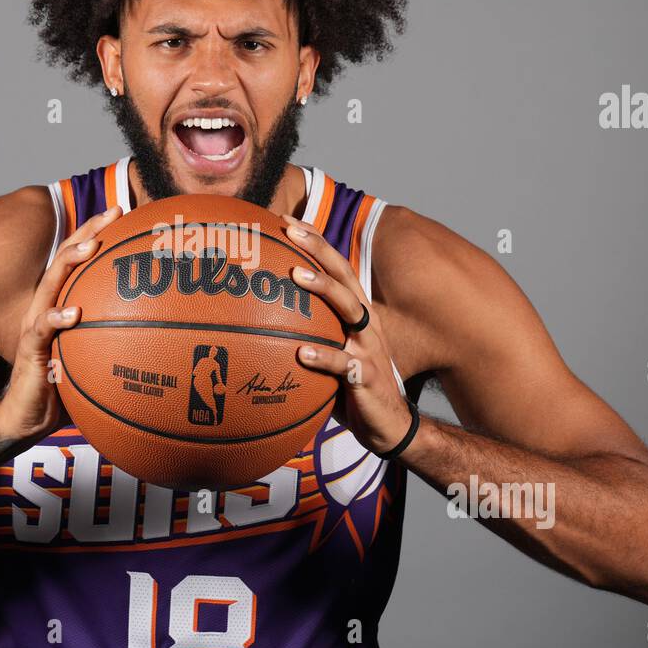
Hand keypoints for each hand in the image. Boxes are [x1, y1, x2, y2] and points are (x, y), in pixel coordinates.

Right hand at [0, 204, 123, 444]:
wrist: (27, 414)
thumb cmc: (63, 383)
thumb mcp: (93, 352)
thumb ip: (115, 335)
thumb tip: (160, 329)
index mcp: (59, 301)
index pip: (77, 257)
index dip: (96, 231)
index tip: (122, 211)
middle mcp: (45, 305)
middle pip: (65, 257)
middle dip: (89, 231)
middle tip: (114, 212)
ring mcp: (35, 324)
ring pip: (51, 283)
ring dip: (71, 262)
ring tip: (92, 247)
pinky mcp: (30, 348)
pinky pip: (42, 329)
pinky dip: (57, 318)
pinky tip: (73, 313)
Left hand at [281, 214, 414, 456]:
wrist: (389, 426)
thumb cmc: (351, 388)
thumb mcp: (330, 355)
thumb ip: (308, 336)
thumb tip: (258, 324)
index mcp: (357, 316)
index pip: (338, 270)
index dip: (316, 243)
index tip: (287, 221)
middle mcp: (366, 325)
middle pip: (344, 277)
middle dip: (319, 250)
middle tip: (291, 231)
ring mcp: (369, 349)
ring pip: (349, 311)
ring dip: (324, 290)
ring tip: (297, 277)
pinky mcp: (368, 378)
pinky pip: (345, 365)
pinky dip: (325, 358)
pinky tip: (303, 354)